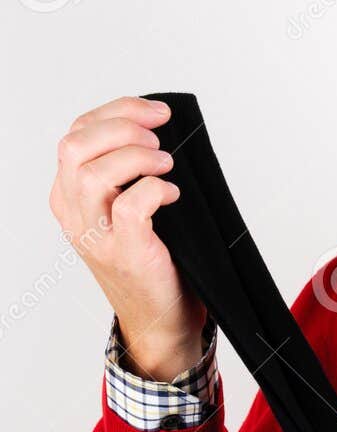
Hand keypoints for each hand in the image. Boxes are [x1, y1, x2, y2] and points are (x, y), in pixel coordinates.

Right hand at [50, 95, 206, 379]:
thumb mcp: (126, 211)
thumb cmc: (153, 261)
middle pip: (74, 146)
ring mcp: (95, 235)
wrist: (160, 319)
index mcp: (68, 196)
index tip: (156, 111)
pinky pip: (130, 206)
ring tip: (167, 163)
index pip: (76, 135)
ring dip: (137, 157)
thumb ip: (126, 174)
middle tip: (159, 134)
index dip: (116, 112)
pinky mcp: (124, 252)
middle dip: (122, 126)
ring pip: (94, 173)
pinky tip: (174, 194)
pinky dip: (155, 190)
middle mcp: (73, 213)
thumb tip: (158, 129)